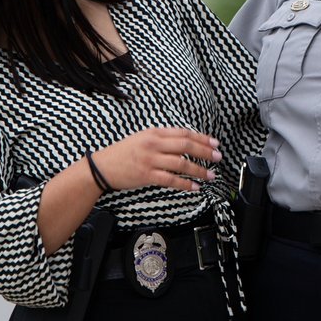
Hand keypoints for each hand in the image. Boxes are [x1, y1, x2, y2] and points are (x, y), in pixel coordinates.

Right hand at [92, 127, 221, 193]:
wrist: (102, 167)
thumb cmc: (122, 153)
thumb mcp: (142, 138)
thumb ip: (161, 139)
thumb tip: (184, 143)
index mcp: (154, 133)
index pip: (184, 133)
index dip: (202, 138)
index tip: (214, 143)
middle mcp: (154, 144)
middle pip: (186, 145)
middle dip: (205, 152)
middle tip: (218, 157)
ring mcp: (151, 160)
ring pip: (182, 163)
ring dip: (199, 170)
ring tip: (211, 175)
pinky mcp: (147, 175)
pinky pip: (171, 180)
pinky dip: (186, 184)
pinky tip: (196, 187)